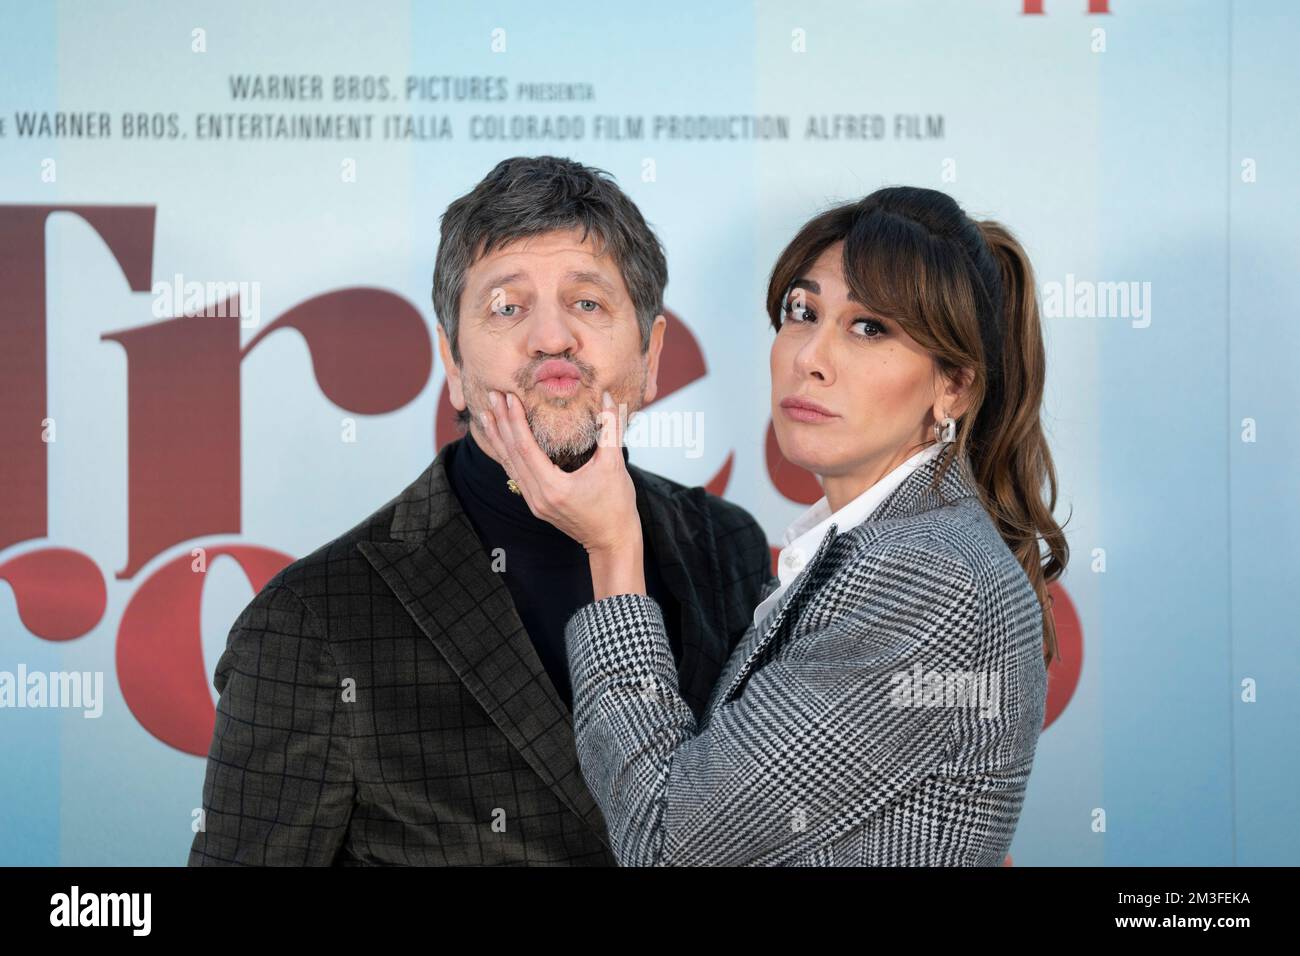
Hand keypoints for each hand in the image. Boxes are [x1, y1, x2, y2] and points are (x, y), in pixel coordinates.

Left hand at [478, 388, 641, 560]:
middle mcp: (538, 497)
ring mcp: (535, 503)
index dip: (516, 420)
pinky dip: (506, 454)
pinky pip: (516, 474)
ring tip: (486, 414)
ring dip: (498, 438)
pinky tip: (500, 440)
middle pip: (512, 454)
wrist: (613, 541)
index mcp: (554, 488)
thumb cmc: (617, 505)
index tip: (510, 397)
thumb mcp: (614, 464)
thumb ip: (610, 428)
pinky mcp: (537, 504)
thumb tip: (607, 396)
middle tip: (492, 395)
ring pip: (509, 465)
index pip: (526, 447)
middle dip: (501, 423)